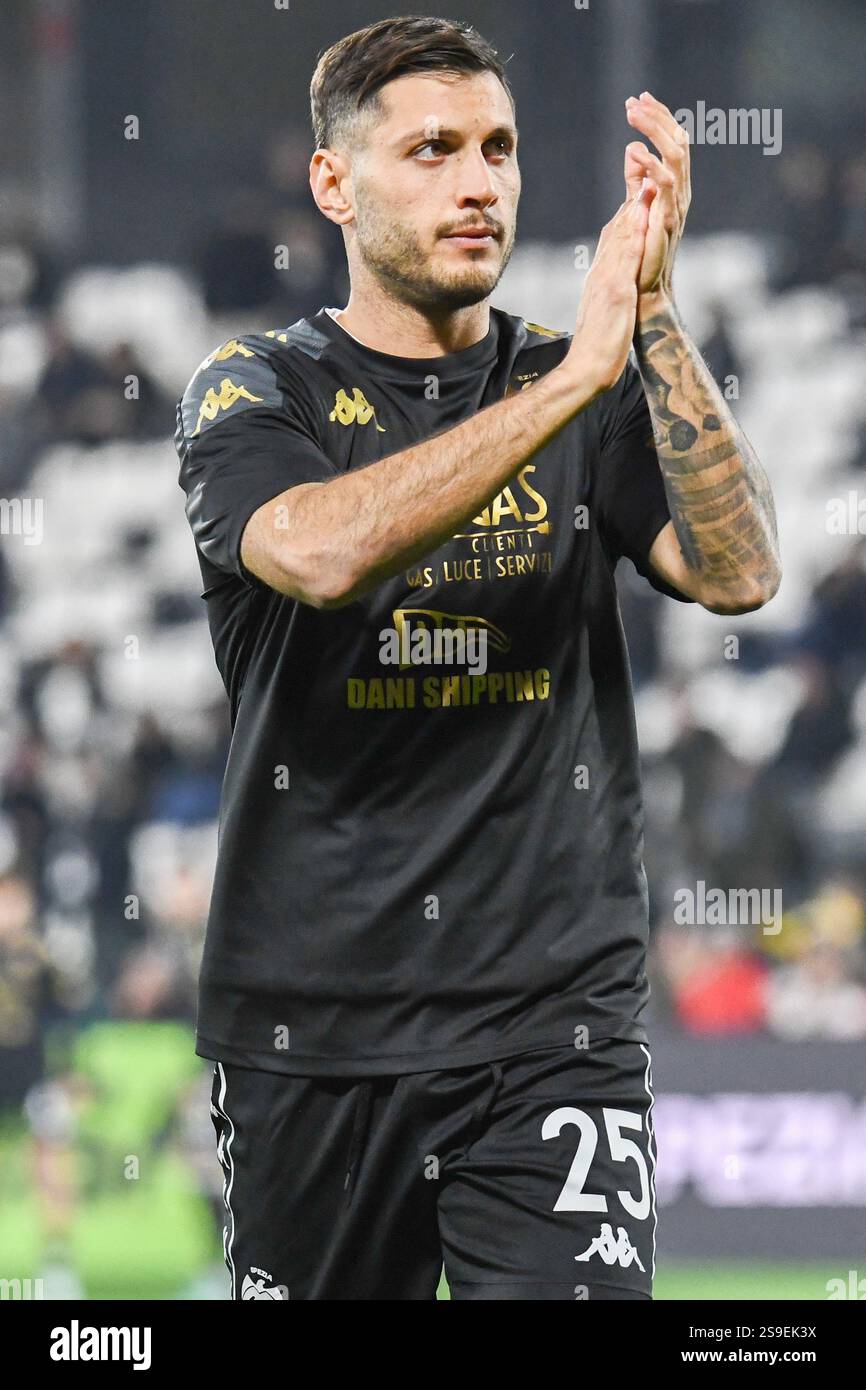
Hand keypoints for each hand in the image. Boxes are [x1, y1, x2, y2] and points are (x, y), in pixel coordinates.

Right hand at [562, 188, 651, 397]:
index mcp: (602, 278)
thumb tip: (615, 282)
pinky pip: (626, 256)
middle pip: (617, 228)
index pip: (615, 238)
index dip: (627, 210)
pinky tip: (642, 212)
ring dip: (633, 202)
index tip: (637, 185)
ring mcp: (607, 280)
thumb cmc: (598, 348)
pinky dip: (634, 231)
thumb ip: (609, 292)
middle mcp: (602, 273)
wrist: (586, 371)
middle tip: (640, 160)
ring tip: (645, 172)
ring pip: (621, 234)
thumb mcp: (606, 312)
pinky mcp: (615, 292)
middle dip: (630, 195)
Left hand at [624, 91, 690, 298]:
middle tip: (633, 102)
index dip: (658, 117)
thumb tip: (633, 152)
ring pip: (676, 155)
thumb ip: (637, 179)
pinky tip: (634, 151)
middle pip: (678, 141)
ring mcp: (676, 204)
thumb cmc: (642, 250)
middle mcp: (681, 190)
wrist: (646, 286)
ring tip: (633, 115)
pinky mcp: (667, 219)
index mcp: (675, 185)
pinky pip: (665, 184)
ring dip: (654, 131)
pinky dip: (651, 164)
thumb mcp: (637, 204)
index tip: (638, 99)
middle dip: (656, 117)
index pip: (673, 141)